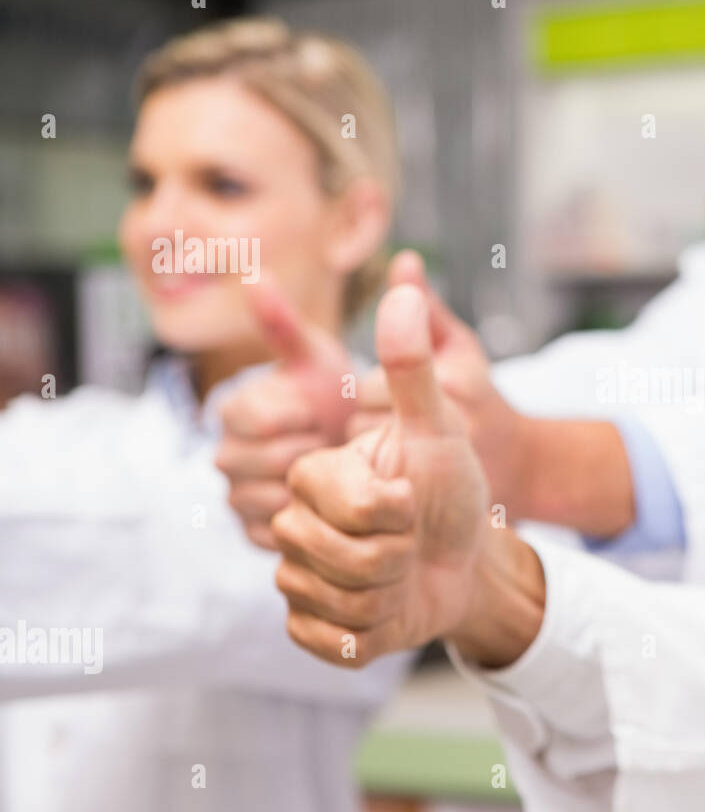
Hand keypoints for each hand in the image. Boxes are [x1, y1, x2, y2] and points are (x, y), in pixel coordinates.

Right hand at [216, 281, 354, 548]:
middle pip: (254, 462)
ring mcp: (239, 497)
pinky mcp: (257, 535)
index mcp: (234, 411)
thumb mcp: (319, 360)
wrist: (369, 461)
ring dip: (309, 489)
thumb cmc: (343, 400)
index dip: (295, 414)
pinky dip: (308, 522)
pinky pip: (273, 534)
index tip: (325, 410)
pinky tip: (336, 506)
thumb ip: (285, 324)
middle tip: (338, 444)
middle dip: (305, 451)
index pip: (250, 416)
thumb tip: (253, 275)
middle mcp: (228, 456)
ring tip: (341, 473)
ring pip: (263, 500)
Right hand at [269, 283, 542, 666]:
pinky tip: (386, 613)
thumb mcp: (438, 429)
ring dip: (385, 593)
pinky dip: (368, 632)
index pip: (325, 492)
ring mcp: (295, 576)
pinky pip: (320, 636)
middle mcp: (292, 520)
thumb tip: (405, 280)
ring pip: (324, 595)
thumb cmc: (453, 491)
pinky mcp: (305, 625)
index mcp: (311, 472)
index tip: (410, 498)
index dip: (385, 504)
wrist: (470, 565)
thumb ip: (412, 365)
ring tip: (400, 574)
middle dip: (390, 550)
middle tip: (410, 540)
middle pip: (323, 550)